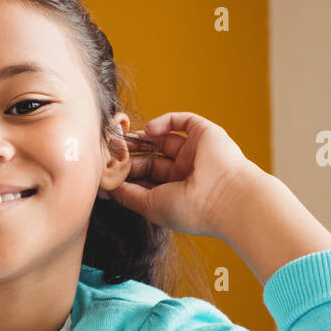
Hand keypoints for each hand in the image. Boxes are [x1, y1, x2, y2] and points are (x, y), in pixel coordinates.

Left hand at [103, 111, 261, 238]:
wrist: (225, 198)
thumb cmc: (190, 209)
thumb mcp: (150, 205)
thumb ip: (126, 195)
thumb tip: (106, 187)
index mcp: (174, 191)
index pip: (144, 177)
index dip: (125, 171)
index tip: (106, 167)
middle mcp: (185, 171)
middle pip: (149, 157)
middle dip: (129, 153)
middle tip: (109, 149)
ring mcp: (195, 152)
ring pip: (162, 138)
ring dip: (141, 137)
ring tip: (123, 138)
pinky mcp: (204, 134)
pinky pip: (181, 121)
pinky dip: (163, 121)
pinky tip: (150, 130)